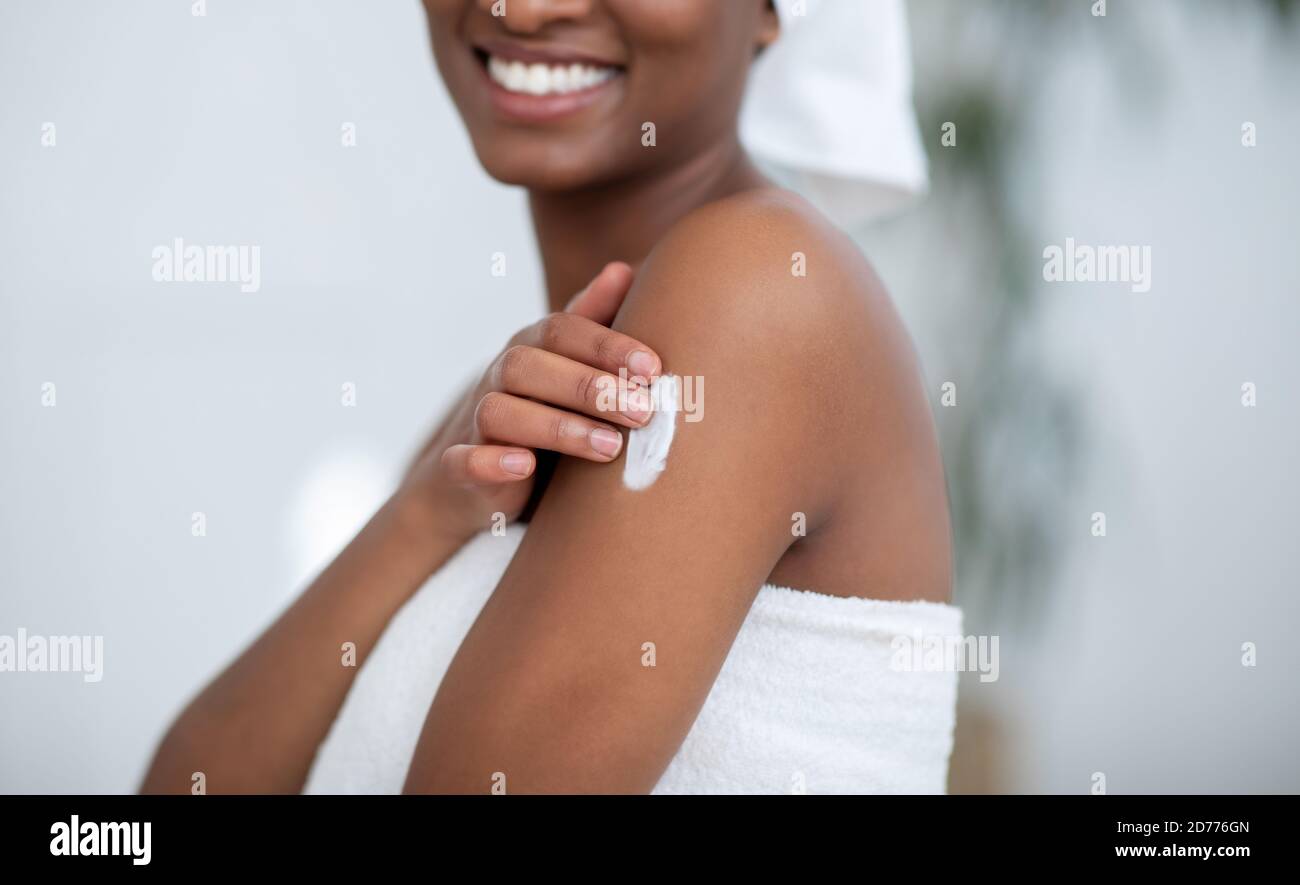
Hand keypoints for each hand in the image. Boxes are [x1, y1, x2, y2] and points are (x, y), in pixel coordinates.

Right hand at [405, 262, 660, 540]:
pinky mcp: (460, 467)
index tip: (653, 368)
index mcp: (530, 347)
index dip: (606, 346)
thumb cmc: (544, 410)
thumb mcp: (570, 365)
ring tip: (610, 447)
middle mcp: (498, 377)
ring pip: (498, 412)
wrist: (479, 471)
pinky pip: (463, 461)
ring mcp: (474, 422)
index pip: (561, 330)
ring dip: (556, 428)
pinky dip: (490, 462)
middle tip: (642, 411)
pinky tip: (525, 466)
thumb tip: (623, 270)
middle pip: (528, 365)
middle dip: (588, 386)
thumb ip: (595, 324)